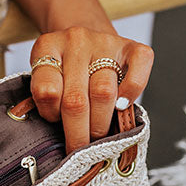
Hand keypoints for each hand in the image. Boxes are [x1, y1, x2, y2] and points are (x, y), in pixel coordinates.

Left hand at [29, 26, 153, 152]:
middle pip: (76, 99)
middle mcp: (75, 41)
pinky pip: (139, 66)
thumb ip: (48, 100)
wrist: (84, 34)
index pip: (47, 92)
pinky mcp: (130, 45)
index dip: (51, 115)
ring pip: (104, 92)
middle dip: (79, 133)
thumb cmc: (64, 67)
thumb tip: (58, 142)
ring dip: (101, 123)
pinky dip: (132, 90)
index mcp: (47, 47)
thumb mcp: (46, 76)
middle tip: (80, 151)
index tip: (56, 127)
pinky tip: (123, 106)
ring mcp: (104, 42)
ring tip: (98, 137)